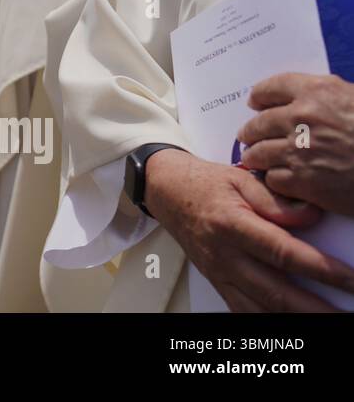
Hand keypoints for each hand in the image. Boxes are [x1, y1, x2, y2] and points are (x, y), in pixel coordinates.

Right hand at [144, 149, 353, 310]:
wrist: (166, 191)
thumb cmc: (205, 183)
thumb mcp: (241, 178)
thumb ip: (277, 200)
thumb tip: (312, 217)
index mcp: (231, 225)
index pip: (283, 253)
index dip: (320, 269)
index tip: (350, 279)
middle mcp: (223, 255)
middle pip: (276, 291)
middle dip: (316, 308)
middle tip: (345, 315)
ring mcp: (219, 273)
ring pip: (261, 308)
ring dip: (297, 319)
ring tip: (327, 321)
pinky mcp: (217, 282)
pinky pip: (244, 310)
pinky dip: (269, 321)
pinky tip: (291, 322)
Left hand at [239, 73, 353, 216]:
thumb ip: (325, 97)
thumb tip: (299, 97)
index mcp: (317, 92)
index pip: (270, 88)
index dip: (259, 96)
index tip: (254, 102)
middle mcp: (302, 118)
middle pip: (257, 123)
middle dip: (251, 131)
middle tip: (248, 135)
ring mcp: (299, 150)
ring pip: (258, 152)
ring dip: (256, 156)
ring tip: (256, 159)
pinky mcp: (302, 181)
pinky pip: (272, 178)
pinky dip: (275, 179)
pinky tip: (282, 179)